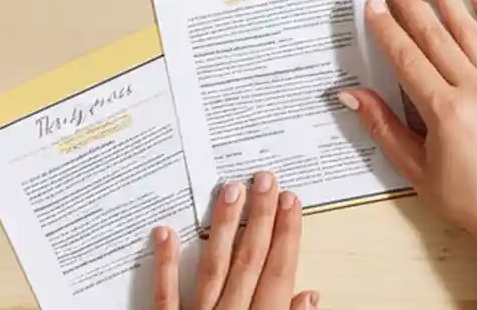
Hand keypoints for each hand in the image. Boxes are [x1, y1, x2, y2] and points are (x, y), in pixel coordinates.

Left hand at [152, 172, 319, 309]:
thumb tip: (311, 296)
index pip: (279, 273)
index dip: (287, 235)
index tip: (290, 200)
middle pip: (249, 261)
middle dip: (260, 218)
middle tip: (265, 180)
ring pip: (213, 268)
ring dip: (223, 227)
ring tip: (230, 191)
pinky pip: (167, 296)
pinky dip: (166, 264)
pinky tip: (166, 232)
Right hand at [343, 0, 476, 243]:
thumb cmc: (466, 201)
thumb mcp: (415, 169)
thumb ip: (384, 127)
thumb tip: (351, 94)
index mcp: (445, 111)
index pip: (407, 58)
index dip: (387, 28)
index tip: (372, 3)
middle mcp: (474, 90)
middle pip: (435, 35)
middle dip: (411, 0)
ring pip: (469, 31)